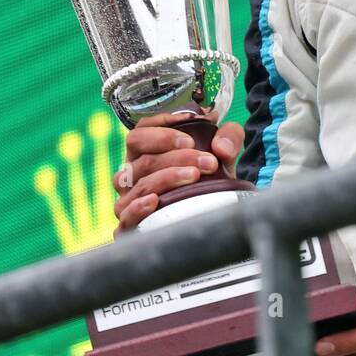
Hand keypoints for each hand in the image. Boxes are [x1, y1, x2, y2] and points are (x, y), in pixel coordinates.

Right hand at [112, 109, 244, 235]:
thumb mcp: (223, 154)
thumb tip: (221, 147)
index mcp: (144, 152)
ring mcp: (128, 200)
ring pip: (141, 184)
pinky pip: (127, 215)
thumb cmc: (208, 178)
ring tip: (194, 176)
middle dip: (177, 156)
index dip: (161, 129)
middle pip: (144, 159)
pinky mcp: (129, 226)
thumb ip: (229, 138)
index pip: (140, 133)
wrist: (210, 215)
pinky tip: (155, 201)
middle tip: (208, 161)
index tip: (190, 135)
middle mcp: (132, 175)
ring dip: (168, 177)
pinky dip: (139, 207)